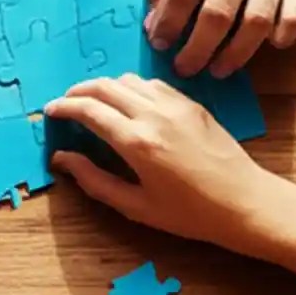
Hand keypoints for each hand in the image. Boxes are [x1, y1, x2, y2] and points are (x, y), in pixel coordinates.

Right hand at [44, 75, 288, 253]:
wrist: (245, 203)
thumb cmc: (190, 214)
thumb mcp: (136, 206)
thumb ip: (94, 180)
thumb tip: (62, 158)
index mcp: (136, 142)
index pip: (88, 110)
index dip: (63, 107)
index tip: (50, 113)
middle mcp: (153, 115)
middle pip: (103, 86)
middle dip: (78, 92)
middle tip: (65, 105)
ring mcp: (175, 105)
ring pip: (127, 80)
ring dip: (104, 87)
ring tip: (94, 105)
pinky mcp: (191, 103)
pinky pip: (152, 84)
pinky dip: (131, 89)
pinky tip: (128, 105)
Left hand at [143, 0, 295, 78]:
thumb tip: (153, 15)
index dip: (168, 22)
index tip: (159, 43)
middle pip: (218, 11)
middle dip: (198, 48)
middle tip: (185, 68)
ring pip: (257, 19)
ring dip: (236, 53)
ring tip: (218, 68)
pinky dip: (281, 35)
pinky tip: (264, 45)